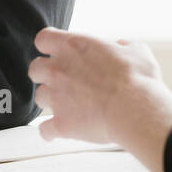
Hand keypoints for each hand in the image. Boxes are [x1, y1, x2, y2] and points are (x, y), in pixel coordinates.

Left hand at [29, 27, 162, 143]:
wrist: (135, 109)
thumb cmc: (137, 78)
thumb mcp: (137, 51)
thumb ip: (125, 45)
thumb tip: (122, 45)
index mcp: (73, 46)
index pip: (44, 39)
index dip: (49, 46)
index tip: (58, 52)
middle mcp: (58, 69)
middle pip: (34, 68)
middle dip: (44, 74)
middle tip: (60, 79)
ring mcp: (57, 97)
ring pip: (39, 97)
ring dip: (50, 100)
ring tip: (66, 105)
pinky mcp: (61, 123)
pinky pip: (45, 129)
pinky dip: (50, 131)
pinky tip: (57, 133)